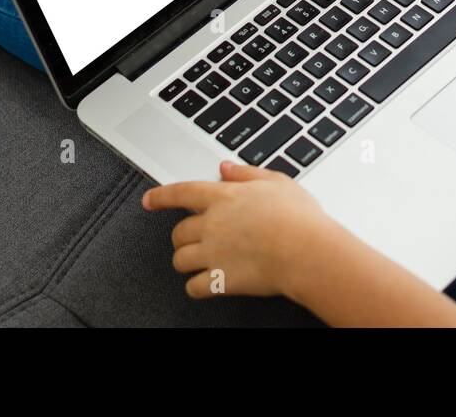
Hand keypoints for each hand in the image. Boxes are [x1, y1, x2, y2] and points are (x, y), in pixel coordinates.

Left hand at [142, 160, 334, 298]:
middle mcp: (212, 224)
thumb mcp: (277, 182)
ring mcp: (213, 253)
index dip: (161, 196)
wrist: (307, 250)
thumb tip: (226, 168)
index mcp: (224, 197)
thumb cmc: (299, 217)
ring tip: (199, 262)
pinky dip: (197, 287)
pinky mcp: (220, 280)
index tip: (149, 200)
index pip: (181, 193)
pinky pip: (194, 287)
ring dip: (186, 261)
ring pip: (180, 260)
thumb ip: (247, 174)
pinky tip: (207, 284)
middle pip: (178, 232)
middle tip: (194, 239)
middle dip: (182, 236)